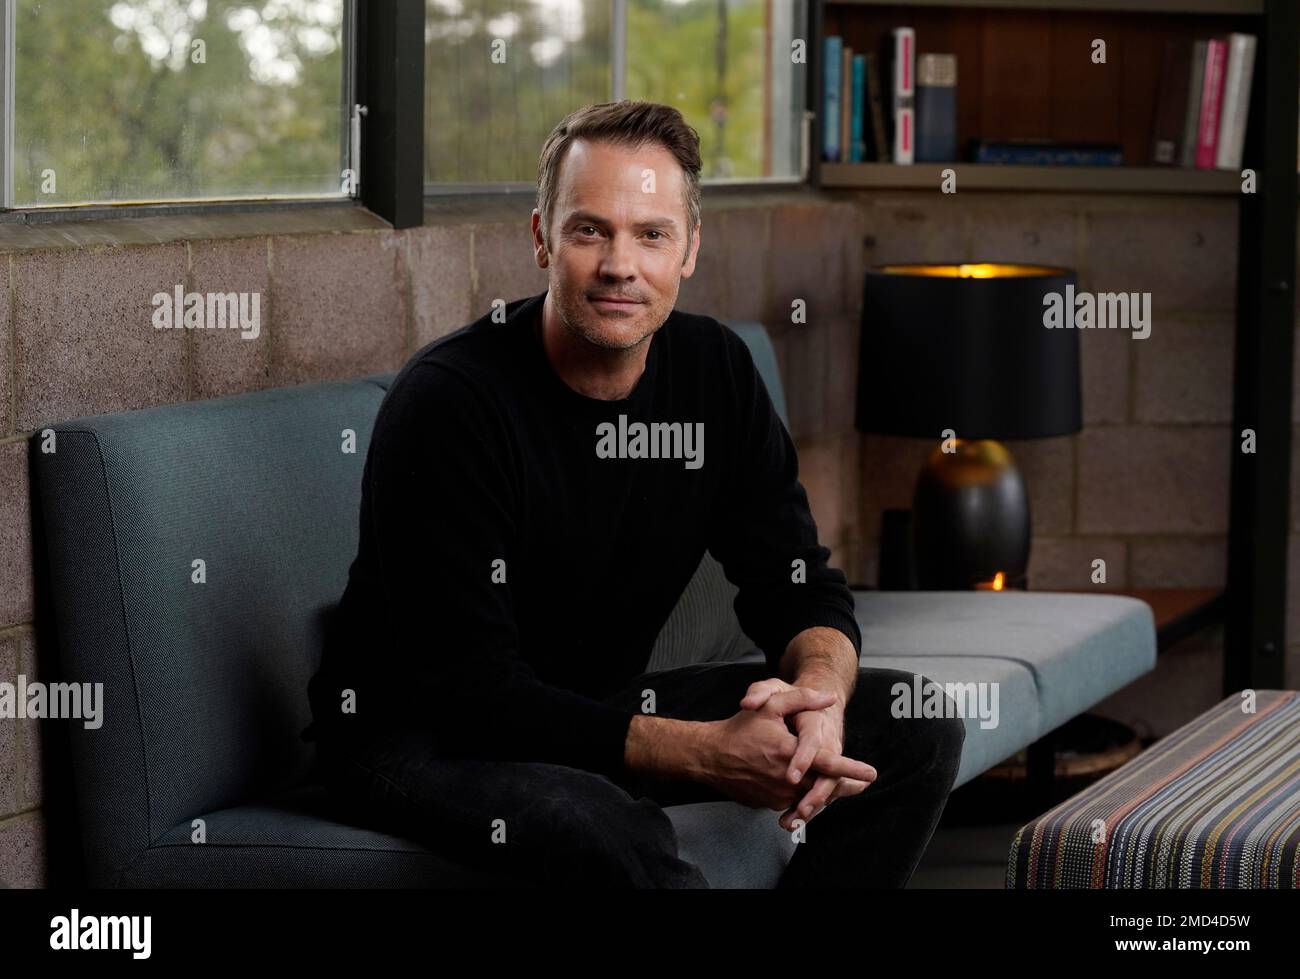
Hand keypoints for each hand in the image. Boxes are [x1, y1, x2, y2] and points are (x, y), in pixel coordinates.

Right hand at [700, 687, 873, 820]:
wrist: (711, 756)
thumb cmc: (741, 729)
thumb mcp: (771, 705)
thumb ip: (802, 699)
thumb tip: (829, 698)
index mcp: (789, 753)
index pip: (827, 764)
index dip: (850, 769)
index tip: (871, 773)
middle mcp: (786, 779)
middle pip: (823, 787)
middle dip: (845, 786)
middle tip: (863, 783)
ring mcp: (777, 795)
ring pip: (808, 796)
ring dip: (823, 792)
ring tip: (840, 786)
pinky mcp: (769, 804)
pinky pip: (792, 800)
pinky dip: (801, 795)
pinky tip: (804, 786)